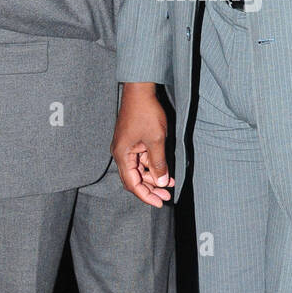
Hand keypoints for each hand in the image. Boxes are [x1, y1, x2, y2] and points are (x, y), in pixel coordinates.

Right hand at [111, 82, 173, 206]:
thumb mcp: (156, 140)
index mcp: (122, 155)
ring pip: (139, 169)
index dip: (146, 195)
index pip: (132, 183)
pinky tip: (166, 171)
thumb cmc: (146, 112)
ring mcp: (127, 147)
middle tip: (166, 196)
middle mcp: (121, 153)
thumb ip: (159, 163)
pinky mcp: (133, 141)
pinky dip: (153, 165)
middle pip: (134, 178)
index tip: (159, 202)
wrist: (140, 90)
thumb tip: (162, 182)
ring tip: (170, 184)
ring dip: (154, 177)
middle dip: (150, 189)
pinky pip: (142, 159)